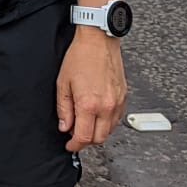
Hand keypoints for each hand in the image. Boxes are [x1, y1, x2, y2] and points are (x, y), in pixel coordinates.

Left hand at [56, 29, 126, 150]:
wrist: (98, 40)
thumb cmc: (80, 56)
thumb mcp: (62, 83)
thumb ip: (64, 109)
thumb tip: (65, 127)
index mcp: (89, 104)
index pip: (84, 137)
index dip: (75, 145)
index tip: (69, 146)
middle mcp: (106, 106)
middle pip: (99, 138)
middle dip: (86, 141)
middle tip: (75, 136)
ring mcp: (117, 102)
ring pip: (110, 130)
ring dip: (97, 132)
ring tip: (85, 124)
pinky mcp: (124, 96)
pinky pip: (117, 118)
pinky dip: (107, 123)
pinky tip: (97, 116)